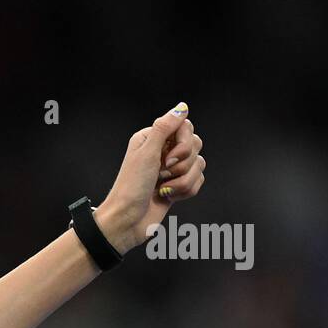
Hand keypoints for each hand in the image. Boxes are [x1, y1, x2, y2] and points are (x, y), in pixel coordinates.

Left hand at [95, 102, 206, 252]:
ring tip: (162, 189)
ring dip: (182, 181)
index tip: (167, 158)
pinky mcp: (178, 185)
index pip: (185, 126)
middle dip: (182, 164)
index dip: (183, 143)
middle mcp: (163, 151)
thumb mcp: (146, 153)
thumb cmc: (131, 187)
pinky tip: (168, 197)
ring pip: (199, 165)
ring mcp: (172, 169)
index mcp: (152, 138)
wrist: (127, 220)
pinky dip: (185, 191)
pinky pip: (198, 181)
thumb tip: (182, 107)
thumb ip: (164, 128)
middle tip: (162, 174)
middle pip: (196, 144)